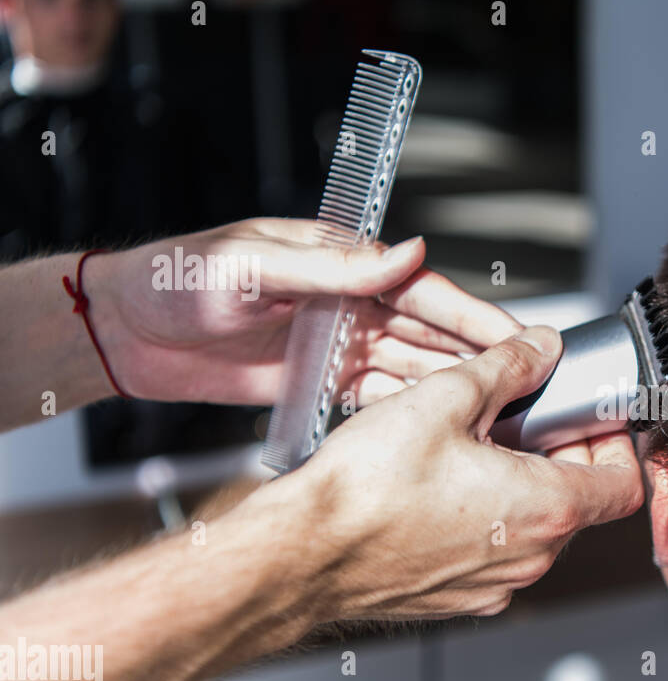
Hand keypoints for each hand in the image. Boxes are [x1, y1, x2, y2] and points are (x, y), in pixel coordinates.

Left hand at [87, 217, 521, 404]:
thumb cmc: (176, 279)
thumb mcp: (255, 265)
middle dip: (482, 358)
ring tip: (501, 415)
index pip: (426, 291)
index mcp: (342, 263)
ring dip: (455, 390)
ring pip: (414, 370)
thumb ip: (335, 267)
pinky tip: (442, 430)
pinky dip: (411, 413)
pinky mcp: (319, 382)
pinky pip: (378, 399)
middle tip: (531, 386)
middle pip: (432, 335)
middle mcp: (349, 303)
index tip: (521, 338)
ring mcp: (337, 345)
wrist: (124, 333)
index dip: (476, 317)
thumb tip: (405, 250)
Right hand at [286, 325, 644, 619]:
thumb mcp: (445, 399)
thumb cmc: (363, 491)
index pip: (624, 484)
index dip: (614, 444)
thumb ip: (507, 367)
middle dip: (559, 454)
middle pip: (580, 502)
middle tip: (520, 418)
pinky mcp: (461, 598)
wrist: (301, 556)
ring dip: (521, 485)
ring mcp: (496, 585)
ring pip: (536, 528)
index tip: (587, 418)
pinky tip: (445, 487)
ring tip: (474, 448)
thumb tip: (540, 349)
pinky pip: (495, 553)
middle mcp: (530, 558)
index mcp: (545, 509)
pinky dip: (488, 519)